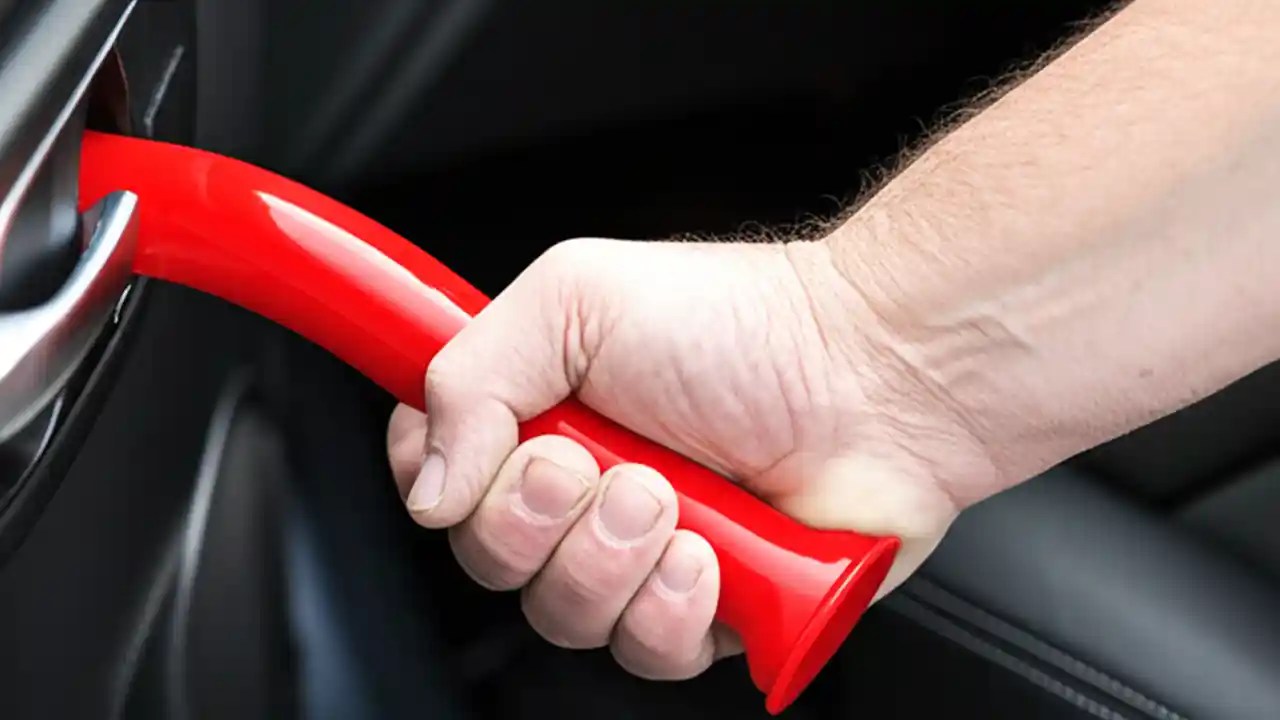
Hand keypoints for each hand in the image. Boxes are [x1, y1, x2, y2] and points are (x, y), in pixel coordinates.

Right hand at [386, 237, 996, 679]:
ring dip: (610, 558)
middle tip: (604, 463)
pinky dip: (674, 608)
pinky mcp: (701, 610)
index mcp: (538, 410)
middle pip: (486, 555)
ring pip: (561, 614)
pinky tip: (714, 554)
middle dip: (540, 518)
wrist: (873, 377)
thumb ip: (470, 374)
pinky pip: (646, 653)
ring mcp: (637, 555)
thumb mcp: (575, 297)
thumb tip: (428, 486)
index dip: (444, 477)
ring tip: (673, 498)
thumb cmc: (743, 324)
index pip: (433, 470)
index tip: (502, 447)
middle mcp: (579, 489)